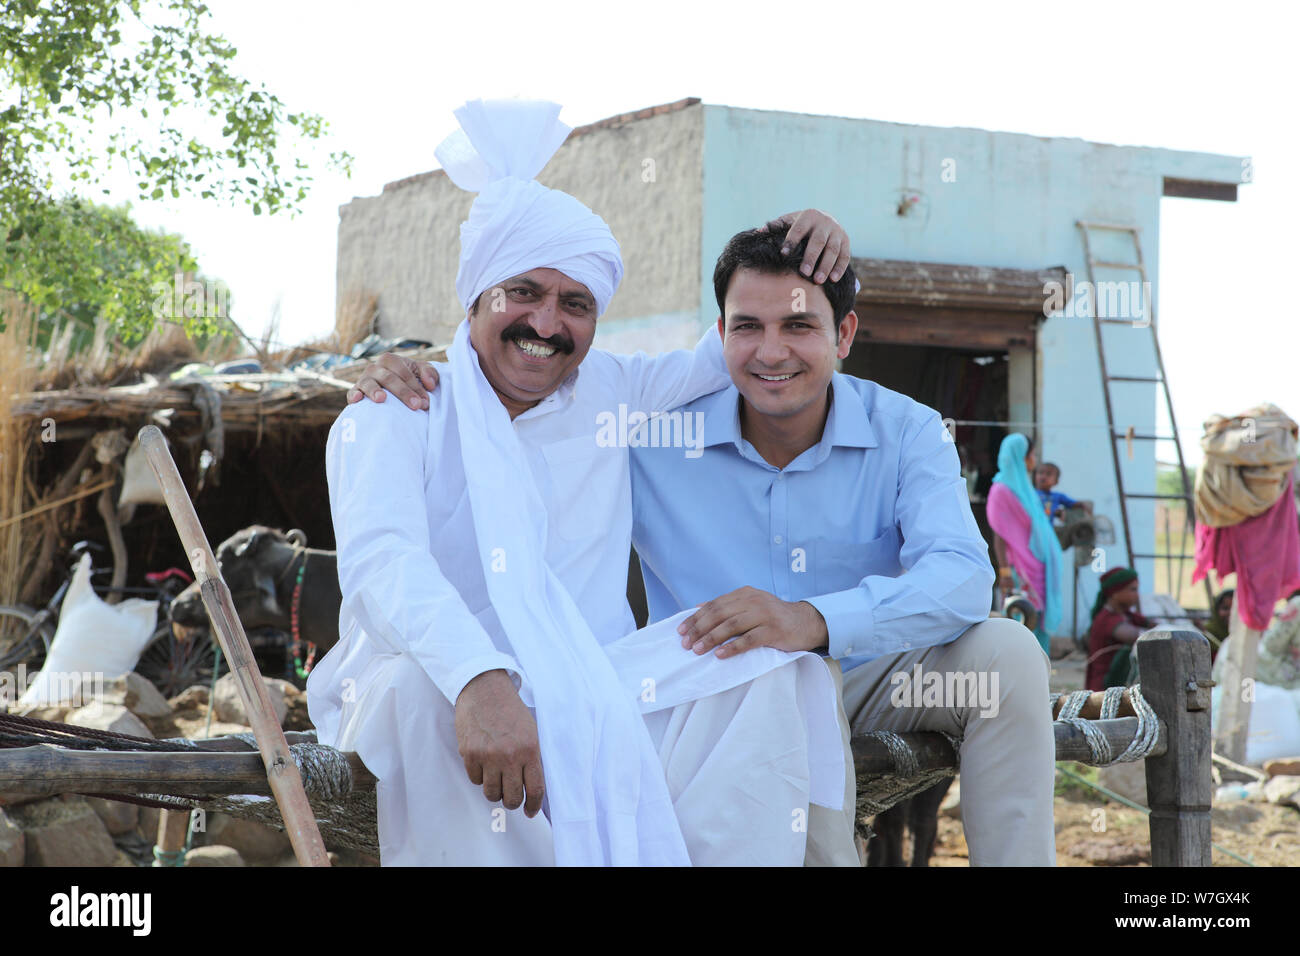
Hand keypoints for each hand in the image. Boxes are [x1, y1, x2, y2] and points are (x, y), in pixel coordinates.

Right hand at [345, 352, 438, 409]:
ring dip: (375, 390)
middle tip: (416, 406)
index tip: (425, 402)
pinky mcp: (355, 391)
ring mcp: (364, 379)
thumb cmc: (407, 380)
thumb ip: (429, 373)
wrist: (389, 389)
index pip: (404, 372)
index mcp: (390, 360)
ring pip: (369, 383)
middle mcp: (375, 368)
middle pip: (389, 378)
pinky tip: (358, 399)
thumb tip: (430, 384)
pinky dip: (354, 395)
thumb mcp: (420, 372)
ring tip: (382, 399)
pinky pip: (352, 392)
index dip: (415, 386)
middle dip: (403, 392)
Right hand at [454, 669, 544, 816]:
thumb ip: (533, 758)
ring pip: (491, 793)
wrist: (484, 690)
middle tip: (510, 796)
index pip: (535, 789)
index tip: (530, 811)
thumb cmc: (510, 711)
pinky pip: (474, 780)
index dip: (532, 806)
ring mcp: (488, 756)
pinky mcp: (470, 754)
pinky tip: (483, 763)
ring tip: (495, 779)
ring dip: (494, 791)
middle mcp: (510, 756)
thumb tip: (533, 787)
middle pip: (511, 797)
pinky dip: (479, 777)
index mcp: (530, 750)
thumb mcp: (531, 731)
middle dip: (511, 801)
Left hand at [677, 586, 828, 658]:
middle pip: (720, 613)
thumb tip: (697, 608)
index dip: (696, 617)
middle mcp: (753, 601)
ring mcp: (764, 615)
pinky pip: (749, 640)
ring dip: (712, 638)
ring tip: (698, 650)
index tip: (681, 631)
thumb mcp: (750, 605)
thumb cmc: (773, 617)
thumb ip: (727, 606)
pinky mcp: (774, 631)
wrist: (806, 622)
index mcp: (745, 594)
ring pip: (732, 625)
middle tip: (686, 643)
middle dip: (700, 628)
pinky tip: (720, 655)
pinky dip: (733, 647)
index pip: (714, 604)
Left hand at [758, 209, 850, 283]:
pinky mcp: (846, 241)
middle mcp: (825, 222)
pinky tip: (833, 279)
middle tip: (804, 273)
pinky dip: (839, 268)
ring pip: (832, 250)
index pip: (798, 229)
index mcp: (808, 216)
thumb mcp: (789, 221)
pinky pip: (845, 255)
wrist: (826, 219)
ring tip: (818, 280)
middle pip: (818, 241)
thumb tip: (759, 232)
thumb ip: (776, 226)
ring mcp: (837, 231)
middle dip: (811, 257)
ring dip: (826, 266)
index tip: (783, 254)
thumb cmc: (801, 225)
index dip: (791, 241)